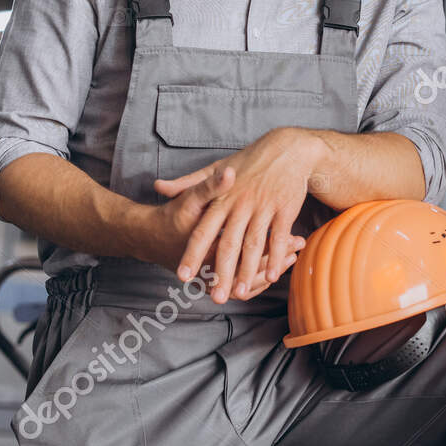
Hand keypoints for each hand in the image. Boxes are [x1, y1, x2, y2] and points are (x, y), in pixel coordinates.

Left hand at [152, 128, 323, 302]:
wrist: (286, 149)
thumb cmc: (250, 162)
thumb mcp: (215, 168)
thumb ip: (188, 182)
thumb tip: (158, 186)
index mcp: (222, 198)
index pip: (203, 231)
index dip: (193, 254)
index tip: (183, 275)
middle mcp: (241, 204)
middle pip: (229, 244)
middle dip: (221, 273)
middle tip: (214, 297)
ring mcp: (264, 206)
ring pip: (254, 244)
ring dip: (247, 271)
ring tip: (239, 294)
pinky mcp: (285, 208)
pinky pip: (278, 236)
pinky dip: (276, 256)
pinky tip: (271, 276)